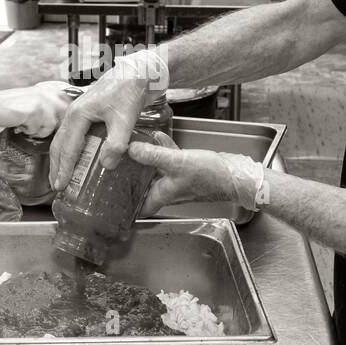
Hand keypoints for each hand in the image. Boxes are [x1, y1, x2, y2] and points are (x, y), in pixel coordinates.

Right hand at [0, 80, 72, 136]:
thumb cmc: (6, 106)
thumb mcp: (31, 102)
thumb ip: (47, 108)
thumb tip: (59, 121)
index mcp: (47, 90)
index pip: (68, 104)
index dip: (63, 117)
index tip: (55, 123)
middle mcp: (47, 94)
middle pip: (63, 117)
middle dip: (52, 125)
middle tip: (37, 126)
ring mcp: (42, 103)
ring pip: (51, 126)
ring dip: (38, 130)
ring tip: (25, 124)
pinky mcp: (35, 112)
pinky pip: (39, 130)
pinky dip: (29, 131)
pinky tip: (20, 124)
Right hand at [48, 64, 163, 189]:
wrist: (135, 73)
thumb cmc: (128, 92)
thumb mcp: (124, 120)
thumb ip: (116, 144)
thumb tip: (106, 165)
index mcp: (78, 115)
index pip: (67, 148)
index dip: (64, 169)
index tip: (60, 186)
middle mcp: (73, 113)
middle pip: (59, 144)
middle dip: (56, 166)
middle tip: (56, 186)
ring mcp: (77, 112)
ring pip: (63, 139)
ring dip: (61, 158)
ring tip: (61, 175)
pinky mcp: (85, 112)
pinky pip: (72, 134)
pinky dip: (69, 149)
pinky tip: (75, 157)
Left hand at [126, 142, 264, 214]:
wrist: (236, 175)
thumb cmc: (210, 177)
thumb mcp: (177, 162)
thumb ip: (153, 155)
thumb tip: (130, 149)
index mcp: (163, 195)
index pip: (138, 207)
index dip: (124, 205)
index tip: (109, 196)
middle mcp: (167, 190)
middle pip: (142, 187)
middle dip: (129, 177)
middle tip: (113, 166)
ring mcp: (176, 179)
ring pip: (154, 171)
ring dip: (144, 160)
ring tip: (130, 147)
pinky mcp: (186, 168)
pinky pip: (168, 160)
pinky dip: (162, 149)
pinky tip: (157, 137)